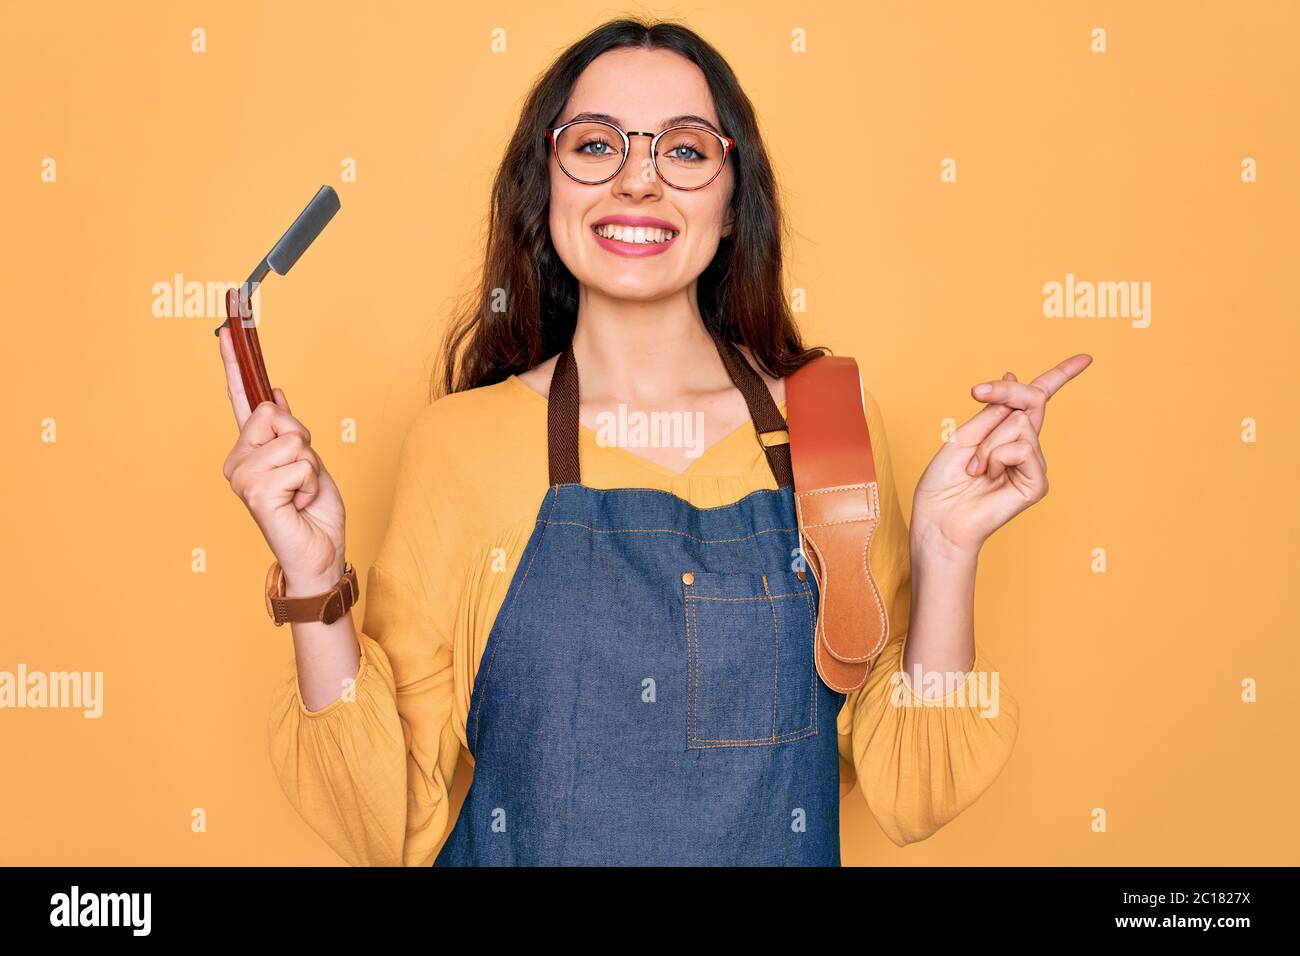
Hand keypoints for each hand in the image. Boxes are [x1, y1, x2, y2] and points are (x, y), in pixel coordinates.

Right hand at [217, 326, 346, 594]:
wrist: (319, 554)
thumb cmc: (313, 513)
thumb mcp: (308, 461)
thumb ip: (288, 430)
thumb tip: (274, 394)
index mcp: (248, 451)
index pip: (241, 401)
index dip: (235, 366)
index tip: (225, 332)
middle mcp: (238, 462)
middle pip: (275, 416)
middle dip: (302, 440)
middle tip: (303, 475)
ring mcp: (243, 478)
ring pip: (292, 441)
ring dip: (310, 467)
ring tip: (302, 494)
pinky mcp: (256, 493)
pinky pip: (299, 464)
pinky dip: (310, 484)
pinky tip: (299, 505)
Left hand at [909, 353, 1092, 558]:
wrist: (937, 517)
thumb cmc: (944, 482)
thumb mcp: (965, 434)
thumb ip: (995, 411)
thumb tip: (1014, 377)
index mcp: (1005, 433)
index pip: (1037, 401)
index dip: (1060, 376)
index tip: (1085, 358)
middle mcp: (1024, 446)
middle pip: (1032, 400)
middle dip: (1005, 391)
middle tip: (976, 390)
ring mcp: (1032, 465)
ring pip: (1021, 424)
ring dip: (988, 442)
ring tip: (976, 466)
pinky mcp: (1036, 484)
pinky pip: (1023, 448)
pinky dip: (997, 456)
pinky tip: (987, 476)